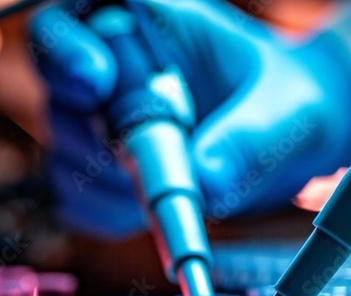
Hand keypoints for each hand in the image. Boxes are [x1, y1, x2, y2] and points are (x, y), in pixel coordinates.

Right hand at [30, 0, 350, 237]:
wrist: (289, 143)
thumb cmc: (291, 105)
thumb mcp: (291, 115)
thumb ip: (252, 139)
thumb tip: (207, 181)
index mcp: (146, 23)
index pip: (73, 24)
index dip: (70, 52)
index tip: (98, 82)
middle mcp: (110, 68)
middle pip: (59, 95)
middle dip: (98, 139)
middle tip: (145, 166)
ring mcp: (97, 123)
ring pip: (65, 154)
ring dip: (113, 186)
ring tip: (176, 192)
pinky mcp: (99, 175)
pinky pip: (80, 202)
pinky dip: (115, 216)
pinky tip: (156, 212)